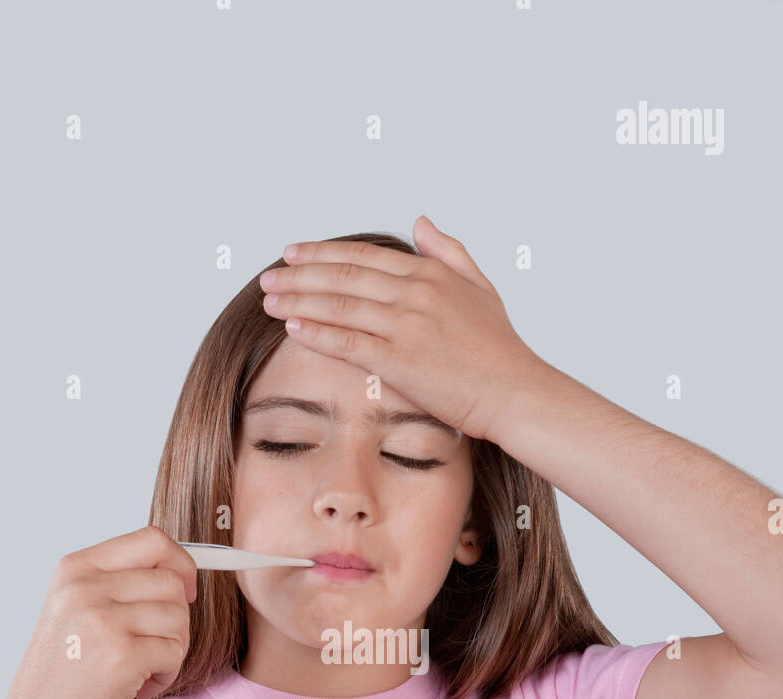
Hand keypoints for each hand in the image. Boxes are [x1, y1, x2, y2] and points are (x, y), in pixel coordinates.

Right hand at [0, 526, 197, 698]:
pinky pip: (175, 652)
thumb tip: (183, 570)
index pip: (152, 539)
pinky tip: (138, 687)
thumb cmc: (64, 675)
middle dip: (176, 619)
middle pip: (172, 582)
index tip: (183, 592)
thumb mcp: (76, 611)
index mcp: (75, 569)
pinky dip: (167, 674)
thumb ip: (119, 583)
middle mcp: (85, 588)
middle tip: (151, 647)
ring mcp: (102, 621)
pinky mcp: (122, 657)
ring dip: (171, 649)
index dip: (181, 564)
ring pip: (179, 618)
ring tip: (139, 670)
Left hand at [258, 214, 538, 442]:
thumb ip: (448, 251)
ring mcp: (406, 326)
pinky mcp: (400, 361)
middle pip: (343, 275)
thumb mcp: (480, 286)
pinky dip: (316, 332)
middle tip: (269, 275)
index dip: (323, 252)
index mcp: (430, 273)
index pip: (363, 255)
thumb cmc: (500, 349)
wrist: (514, 392)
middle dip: (299, 274)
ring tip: (268, 299)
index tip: (294, 253)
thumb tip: (420, 221)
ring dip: (298, 300)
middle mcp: (414, 293)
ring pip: (339, 305)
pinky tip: (292, 327)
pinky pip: (346, 342)